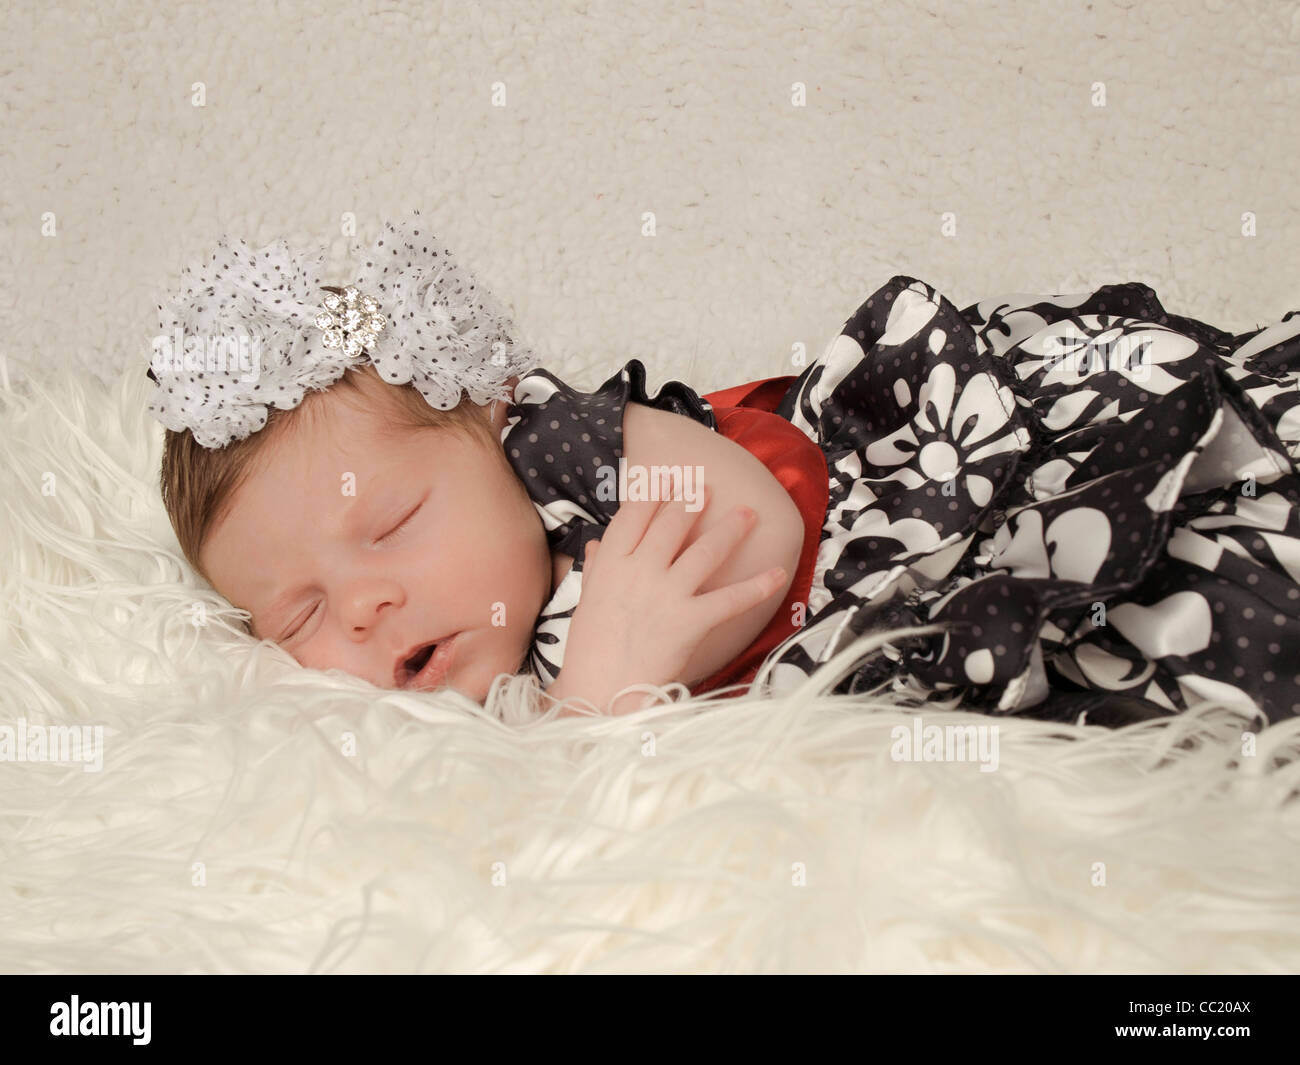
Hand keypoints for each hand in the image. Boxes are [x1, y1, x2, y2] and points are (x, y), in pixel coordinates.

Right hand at [552, 469, 787, 714]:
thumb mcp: (585, 603)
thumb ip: (595, 570)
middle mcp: (639, 571)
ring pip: (706, 550)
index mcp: (610, 564)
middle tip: (709, 487)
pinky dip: (759, 586)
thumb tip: (596, 545)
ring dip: (732, 528)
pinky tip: (778, 573)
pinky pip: (731, 599)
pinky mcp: (690, 621)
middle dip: (694, 500)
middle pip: (673, 523)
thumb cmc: (590, 651)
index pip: (634, 514)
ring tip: (748, 513)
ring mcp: (666, 594)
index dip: (655, 492)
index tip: (669, 477)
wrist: (600, 692)